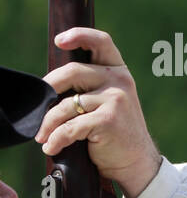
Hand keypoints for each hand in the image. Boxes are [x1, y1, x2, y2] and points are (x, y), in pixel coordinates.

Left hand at [35, 28, 162, 197]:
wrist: (137, 161)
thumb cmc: (115, 131)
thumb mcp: (107, 101)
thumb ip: (88, 86)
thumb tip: (47, 85)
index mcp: (119, 71)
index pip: (101, 42)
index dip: (80, 35)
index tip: (60, 41)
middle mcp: (120, 80)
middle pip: (71, 71)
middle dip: (47, 90)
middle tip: (38, 108)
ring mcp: (116, 99)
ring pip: (66, 104)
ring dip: (48, 123)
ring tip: (43, 137)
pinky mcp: (109, 120)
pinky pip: (70, 126)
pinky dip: (56, 139)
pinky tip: (52, 147)